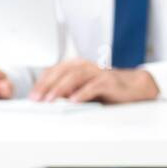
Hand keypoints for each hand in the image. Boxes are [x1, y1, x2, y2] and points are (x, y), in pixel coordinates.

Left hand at [29, 58, 158, 103]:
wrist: (133, 87)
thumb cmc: (106, 89)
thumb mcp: (81, 89)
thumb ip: (66, 91)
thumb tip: (46, 100)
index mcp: (76, 66)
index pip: (53, 71)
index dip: (41, 83)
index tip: (32, 96)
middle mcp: (85, 66)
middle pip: (62, 72)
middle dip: (46, 86)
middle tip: (37, 99)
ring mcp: (97, 73)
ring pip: (75, 76)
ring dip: (60, 88)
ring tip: (50, 100)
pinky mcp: (109, 82)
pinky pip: (93, 86)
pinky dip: (82, 93)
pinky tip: (73, 101)